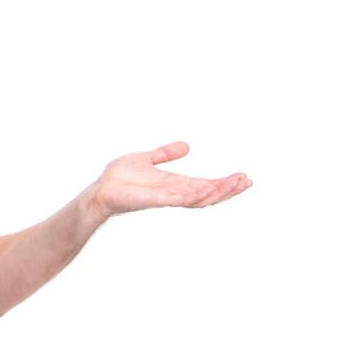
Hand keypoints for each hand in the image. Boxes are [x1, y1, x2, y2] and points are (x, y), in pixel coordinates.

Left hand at [88, 142, 251, 219]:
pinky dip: (194, 195)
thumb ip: (165, 154)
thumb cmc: (119, 178)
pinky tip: (208, 190)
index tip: (243, 177)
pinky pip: (178, 199)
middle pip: (208, 194)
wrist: (99, 189)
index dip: (225, 183)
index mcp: (175, 184)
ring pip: (198, 199)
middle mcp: (174, 193)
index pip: (206, 185)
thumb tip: (187, 146)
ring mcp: (165, 198)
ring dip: (218, 192)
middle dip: (229, 189)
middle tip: (248, 181)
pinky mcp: (154, 200)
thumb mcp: (147, 159)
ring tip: (237, 184)